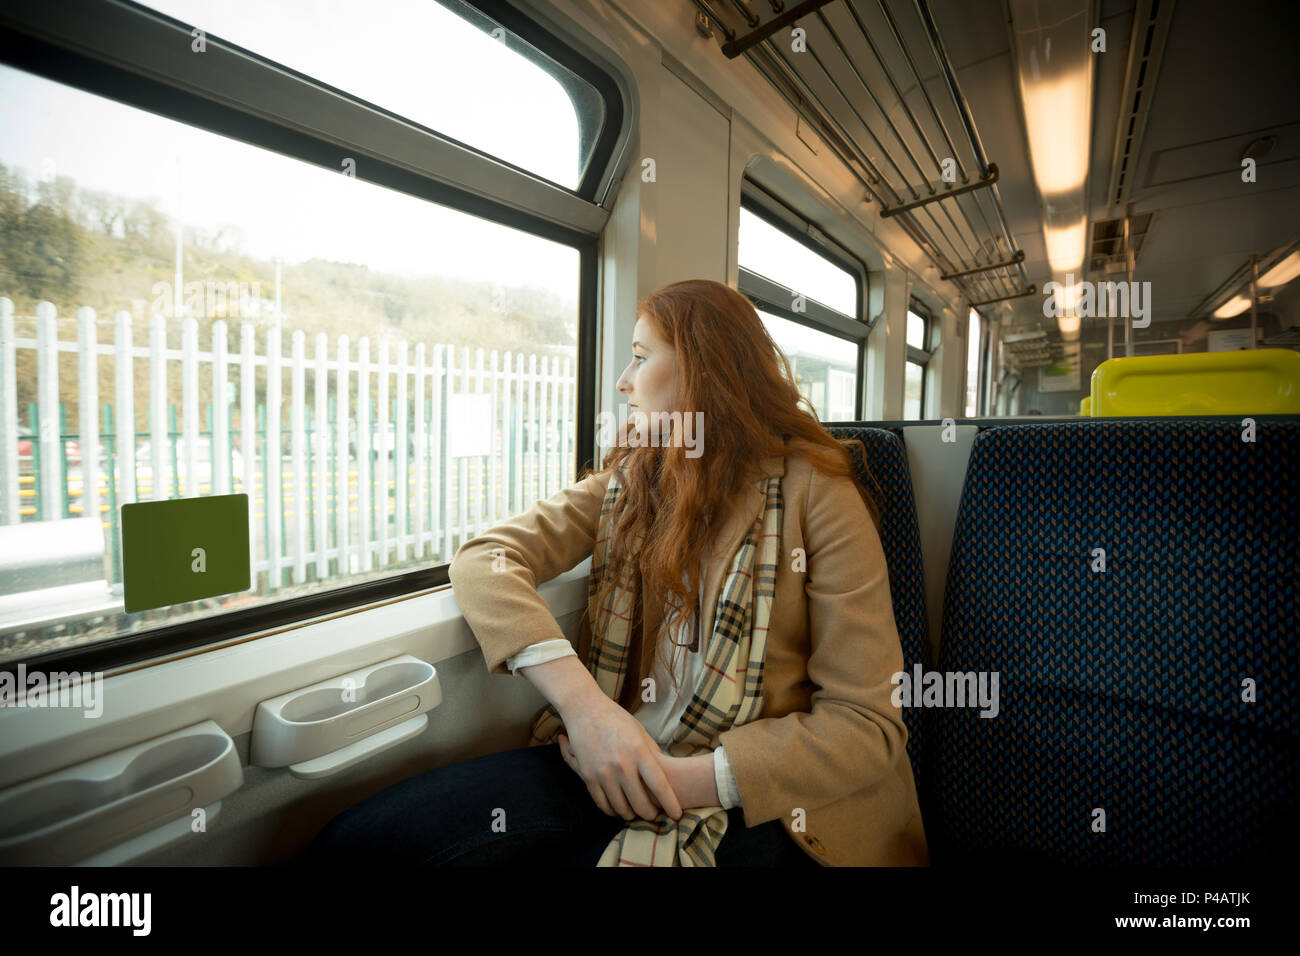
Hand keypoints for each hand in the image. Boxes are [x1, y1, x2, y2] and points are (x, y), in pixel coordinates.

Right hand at [554, 697, 682, 822]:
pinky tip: (618, 810)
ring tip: (637, 813)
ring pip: (621, 808)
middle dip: (650, 815)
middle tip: (655, 815)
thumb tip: (663, 775)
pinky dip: (612, 811)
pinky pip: (602, 804)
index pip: (659, 786)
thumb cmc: (616, 718)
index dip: (670, 804)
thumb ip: (651, 753)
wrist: (585, 708)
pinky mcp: (588, 776)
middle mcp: (622, 764)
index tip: (676, 814)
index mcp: (639, 751)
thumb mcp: (640, 732)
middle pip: (641, 803)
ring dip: (631, 815)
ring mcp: (603, 771)